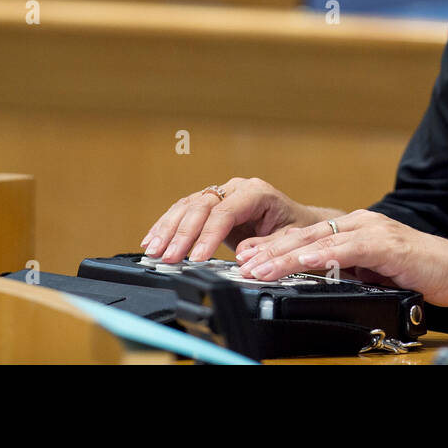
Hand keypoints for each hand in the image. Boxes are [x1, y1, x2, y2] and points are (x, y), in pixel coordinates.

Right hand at [141, 177, 301, 262]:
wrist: (296, 222)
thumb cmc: (294, 230)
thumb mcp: (288, 241)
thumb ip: (266, 247)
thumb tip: (242, 256)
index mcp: (256, 193)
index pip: (226, 211)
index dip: (208, 234)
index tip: (197, 258)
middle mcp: (235, 188)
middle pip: (202, 206)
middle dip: (182, 234)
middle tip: (168, 258)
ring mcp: (220, 194)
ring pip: (187, 206)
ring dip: (167, 229)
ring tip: (153, 251)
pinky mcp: (209, 205)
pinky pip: (183, 211)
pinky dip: (166, 225)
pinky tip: (152, 240)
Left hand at [236, 209, 447, 309]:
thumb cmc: (422, 273)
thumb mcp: (375, 272)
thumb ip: (349, 269)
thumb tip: (318, 278)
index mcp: (355, 228)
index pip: (307, 235)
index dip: (276, 246)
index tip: (249, 257)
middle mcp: (360, 222)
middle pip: (305, 234)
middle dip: (270, 249)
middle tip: (242, 261)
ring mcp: (371, 229)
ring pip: (318, 239)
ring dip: (284, 254)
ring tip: (257, 266)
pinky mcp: (383, 243)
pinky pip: (343, 249)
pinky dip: (316, 256)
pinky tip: (297, 262)